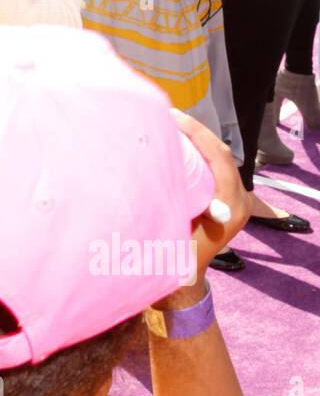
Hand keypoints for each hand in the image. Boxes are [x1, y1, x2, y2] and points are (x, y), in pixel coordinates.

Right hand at [164, 111, 250, 291]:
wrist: (185, 280)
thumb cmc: (174, 261)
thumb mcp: (170, 234)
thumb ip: (171, 209)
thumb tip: (155, 170)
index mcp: (231, 206)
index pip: (219, 158)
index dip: (197, 134)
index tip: (174, 117)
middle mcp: (240, 201)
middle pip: (222, 153)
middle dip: (198, 131)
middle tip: (172, 115)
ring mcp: (236, 200)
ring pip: (220, 159)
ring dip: (199, 140)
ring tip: (174, 124)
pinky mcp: (227, 200)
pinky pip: (216, 168)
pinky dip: (199, 153)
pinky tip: (181, 143)